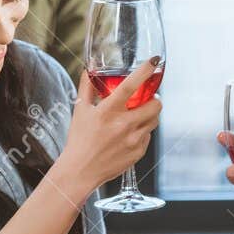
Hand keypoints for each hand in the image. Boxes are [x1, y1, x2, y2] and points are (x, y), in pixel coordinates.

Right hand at [58, 59, 162, 192]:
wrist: (80, 171)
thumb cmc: (78, 140)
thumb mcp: (80, 110)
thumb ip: (87, 87)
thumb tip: (89, 67)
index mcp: (108, 111)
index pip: (130, 86)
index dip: (144, 71)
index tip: (153, 61)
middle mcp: (123, 125)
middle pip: (155, 105)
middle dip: (154, 98)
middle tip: (148, 98)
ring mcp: (133, 140)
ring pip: (154, 120)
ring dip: (150, 114)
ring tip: (138, 116)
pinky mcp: (138, 152)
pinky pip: (147, 137)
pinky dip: (142, 132)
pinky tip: (129, 135)